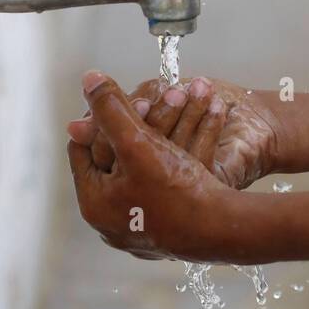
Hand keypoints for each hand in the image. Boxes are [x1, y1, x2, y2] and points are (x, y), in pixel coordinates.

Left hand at [68, 72, 242, 262]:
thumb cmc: (176, 190)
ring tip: (176, 105)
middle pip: (115, 157)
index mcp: (95, 203)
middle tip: (150, 99)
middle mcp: (113, 221)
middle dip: (137, 121)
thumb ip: (110, 108)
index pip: (84, 148)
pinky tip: (192, 134)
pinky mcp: (167, 229)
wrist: (224, 229)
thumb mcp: (136, 142)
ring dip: (160, 132)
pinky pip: (164, 183)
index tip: (119, 97)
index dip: (100, 118)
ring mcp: (141, 228)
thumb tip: (89, 79)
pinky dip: (176, 155)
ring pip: (143, 167)